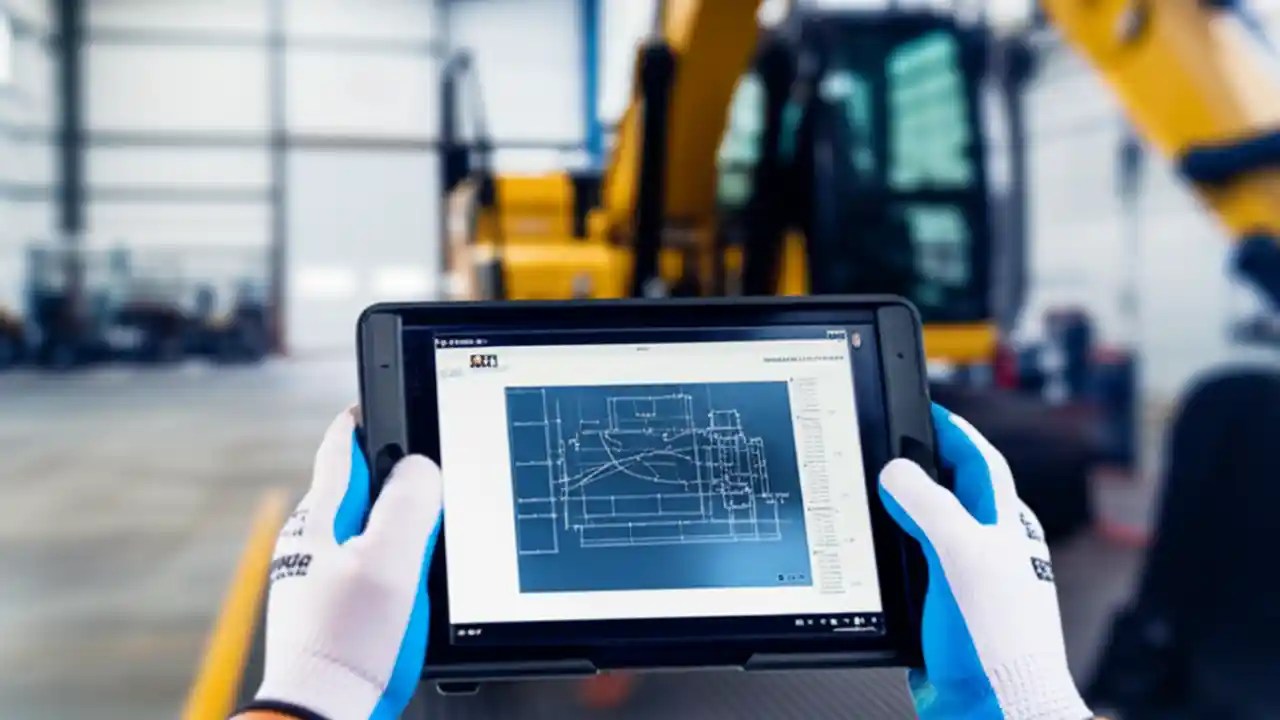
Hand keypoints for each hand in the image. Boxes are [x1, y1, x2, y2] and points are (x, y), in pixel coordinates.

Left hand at [243, 407, 441, 719]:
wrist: (319, 713)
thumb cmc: (349, 643)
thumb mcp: (390, 564)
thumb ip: (408, 506)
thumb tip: (420, 466)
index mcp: (323, 518)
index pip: (342, 446)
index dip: (369, 415)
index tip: (390, 393)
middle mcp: (314, 541)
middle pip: (359, 484)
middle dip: (395, 474)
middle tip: (435, 470)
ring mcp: (319, 574)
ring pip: (365, 526)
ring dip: (399, 522)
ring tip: (434, 531)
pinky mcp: (330, 605)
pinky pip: (367, 563)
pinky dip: (394, 560)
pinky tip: (415, 582)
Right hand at [879, 404, 1089, 719]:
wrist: (995, 707)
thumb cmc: (998, 639)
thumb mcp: (962, 554)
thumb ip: (930, 505)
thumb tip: (897, 471)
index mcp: (1003, 523)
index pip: (977, 459)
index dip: (949, 429)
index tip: (920, 407)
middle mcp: (986, 547)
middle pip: (949, 489)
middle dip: (918, 464)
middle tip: (883, 443)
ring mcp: (963, 579)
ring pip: (926, 528)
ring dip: (898, 511)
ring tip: (868, 492)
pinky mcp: (939, 610)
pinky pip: (909, 569)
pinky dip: (887, 556)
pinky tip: (868, 558)